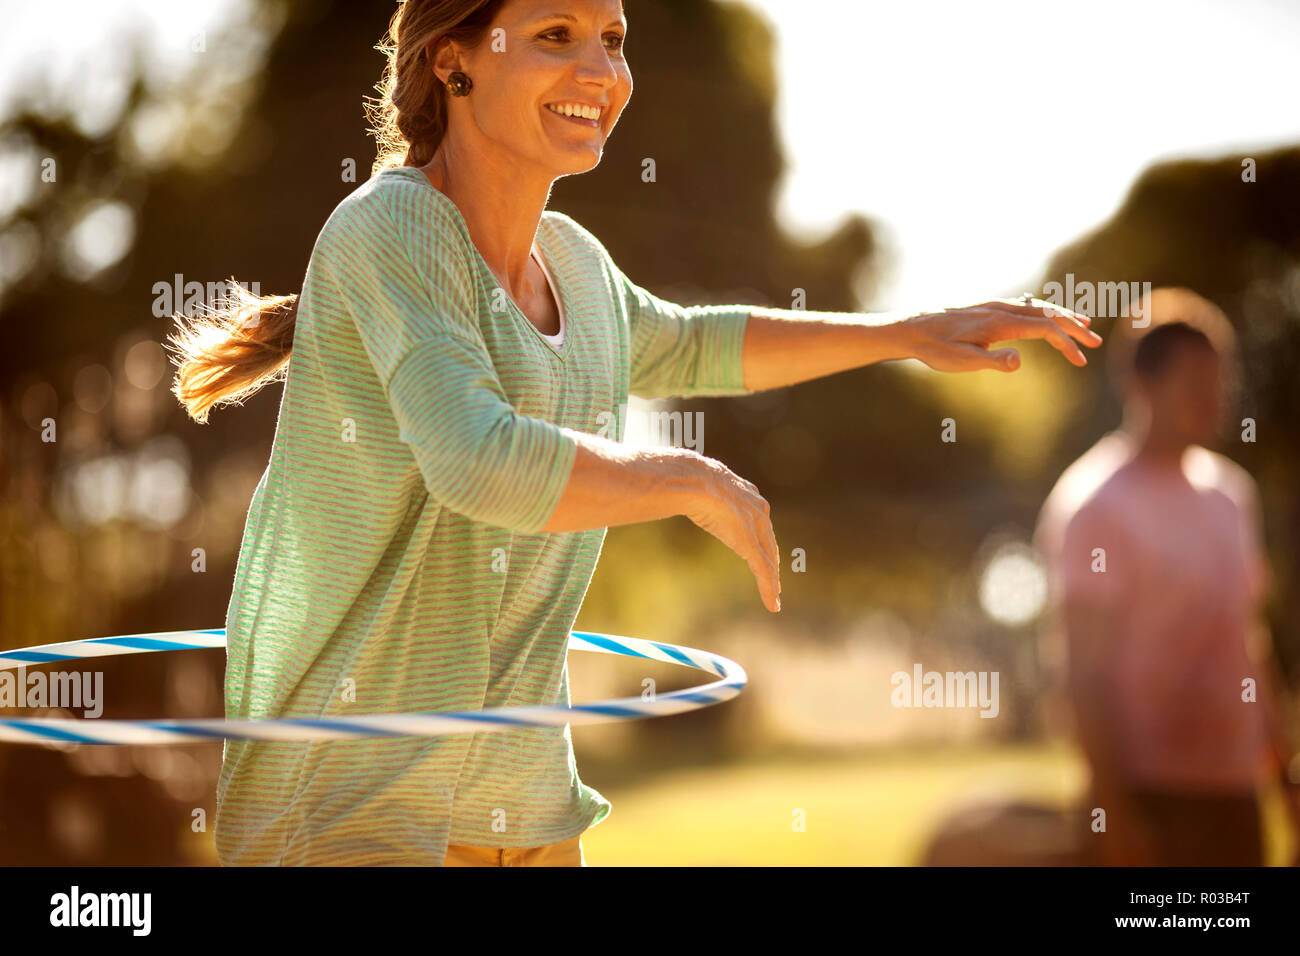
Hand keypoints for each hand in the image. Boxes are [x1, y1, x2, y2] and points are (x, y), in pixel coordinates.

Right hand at [682, 454, 780, 612]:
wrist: (695, 480)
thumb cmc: (689, 480)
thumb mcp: (697, 485)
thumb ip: (695, 493)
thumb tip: (673, 489)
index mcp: (747, 495)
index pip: (759, 522)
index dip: (761, 539)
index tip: (761, 550)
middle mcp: (758, 511)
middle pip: (768, 542)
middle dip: (771, 561)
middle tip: (774, 578)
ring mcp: (756, 529)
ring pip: (768, 560)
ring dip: (772, 581)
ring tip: (774, 596)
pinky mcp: (750, 545)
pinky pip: (763, 571)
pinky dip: (768, 589)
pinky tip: (772, 605)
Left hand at [898, 297, 1102, 371]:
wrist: (911, 328)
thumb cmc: (935, 349)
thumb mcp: (962, 361)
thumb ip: (992, 361)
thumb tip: (1019, 361)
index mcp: (1000, 323)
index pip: (1045, 329)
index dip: (1066, 343)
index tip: (1081, 360)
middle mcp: (1001, 309)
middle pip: (1047, 313)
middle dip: (1074, 327)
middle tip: (1096, 342)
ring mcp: (994, 305)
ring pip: (1037, 306)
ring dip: (1061, 316)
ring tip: (1082, 325)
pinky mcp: (987, 306)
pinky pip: (1024, 305)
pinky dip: (1043, 311)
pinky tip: (1046, 318)